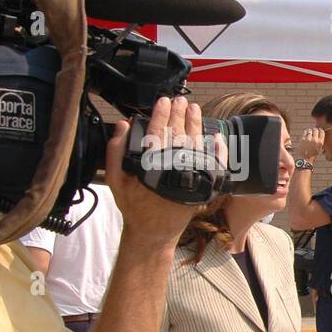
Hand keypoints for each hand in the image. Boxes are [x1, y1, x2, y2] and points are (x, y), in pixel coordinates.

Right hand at [106, 96, 217, 242]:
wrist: (155, 231)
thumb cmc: (134, 205)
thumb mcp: (116, 180)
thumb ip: (115, 151)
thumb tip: (123, 125)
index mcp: (151, 166)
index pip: (158, 133)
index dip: (162, 114)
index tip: (164, 101)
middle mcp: (173, 169)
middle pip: (179, 135)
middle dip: (180, 115)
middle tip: (181, 101)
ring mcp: (190, 177)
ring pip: (196, 144)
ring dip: (196, 124)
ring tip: (194, 109)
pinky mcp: (203, 185)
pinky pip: (214, 163)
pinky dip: (216, 149)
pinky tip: (215, 136)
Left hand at [297, 127, 324, 161]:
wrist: (305, 159)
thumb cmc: (313, 155)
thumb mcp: (319, 148)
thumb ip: (320, 141)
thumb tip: (319, 134)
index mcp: (320, 142)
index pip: (322, 132)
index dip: (320, 130)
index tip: (319, 130)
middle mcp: (315, 140)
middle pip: (315, 129)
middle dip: (315, 129)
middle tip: (314, 131)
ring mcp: (308, 139)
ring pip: (310, 130)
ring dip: (310, 130)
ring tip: (309, 132)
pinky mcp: (302, 139)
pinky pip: (305, 132)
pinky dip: (306, 132)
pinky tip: (306, 134)